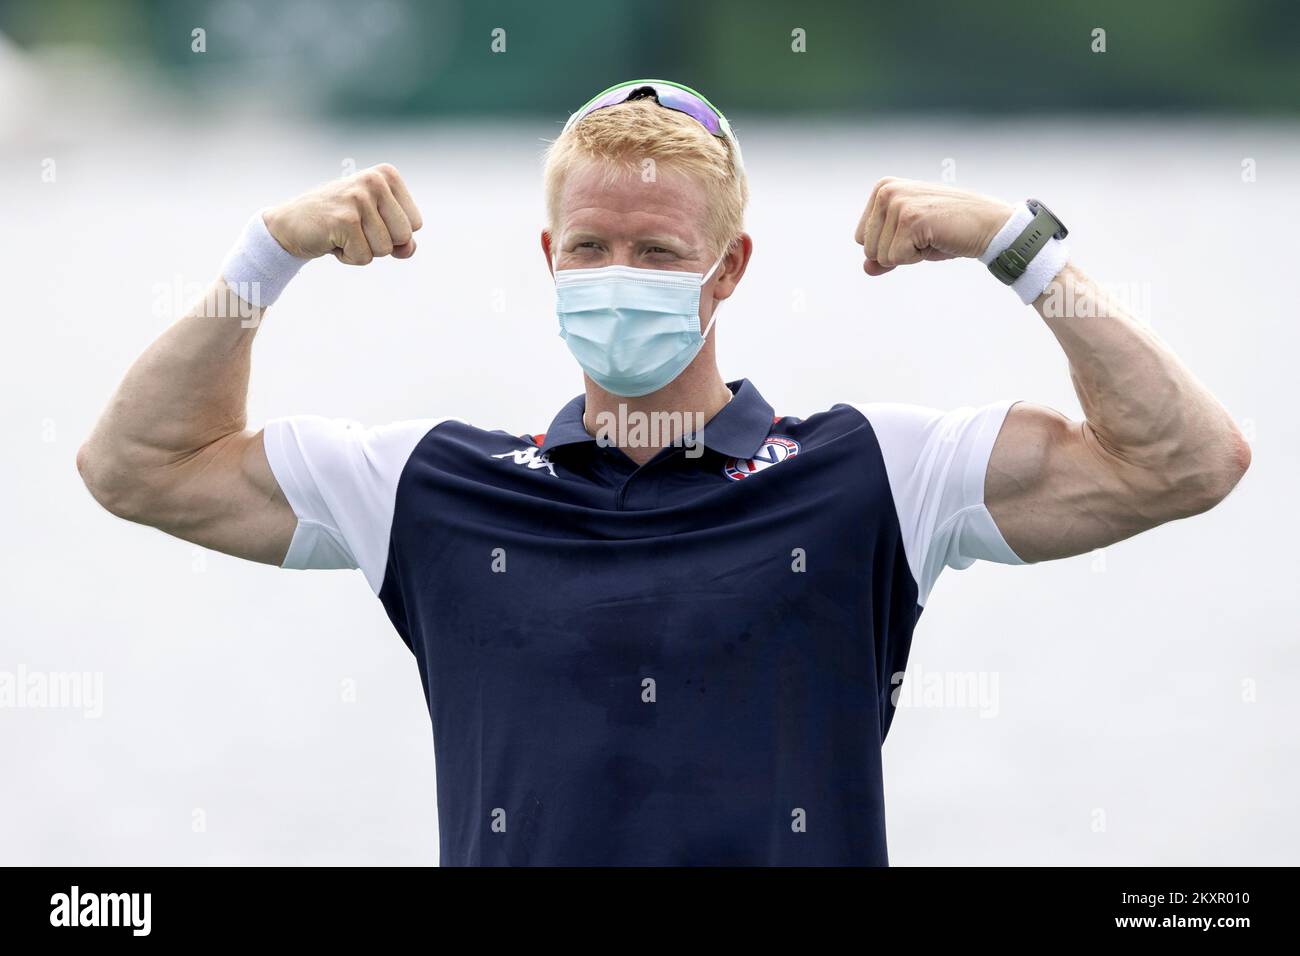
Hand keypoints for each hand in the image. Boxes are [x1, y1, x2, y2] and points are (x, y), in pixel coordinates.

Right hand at [263, 164, 422, 264]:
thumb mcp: (376, 225)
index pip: (415, 224)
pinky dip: (347, 257)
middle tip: (353, 229)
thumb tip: (409, 248)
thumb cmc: (338, 223)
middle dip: (380, 244)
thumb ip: (402, 238)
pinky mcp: (344, 219)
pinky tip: (332, 240)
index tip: (367, 222)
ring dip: (362, 250)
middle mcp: (374, 181)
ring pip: (384, 249)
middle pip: (404, 237)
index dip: (392, 234)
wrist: (290, 225)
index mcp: (386, 175)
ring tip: (342, 233)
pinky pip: (364, 257)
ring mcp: (358, 198)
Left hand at [854, 178, 1013, 275]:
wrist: (988, 225)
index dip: (889, 246)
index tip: (915, 232)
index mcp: (883, 188)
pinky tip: (936, 239)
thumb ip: (884, 254)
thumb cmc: (949, 231)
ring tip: (931, 235)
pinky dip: (917, 258)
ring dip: (909, 255)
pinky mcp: (910, 219)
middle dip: (897, 252)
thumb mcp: (910, 241)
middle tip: (926, 235)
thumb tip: (866, 268)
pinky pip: (896, 259)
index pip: (861, 238)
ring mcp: (898, 203)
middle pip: (868, 248)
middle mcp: (886, 191)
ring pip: (881, 256)